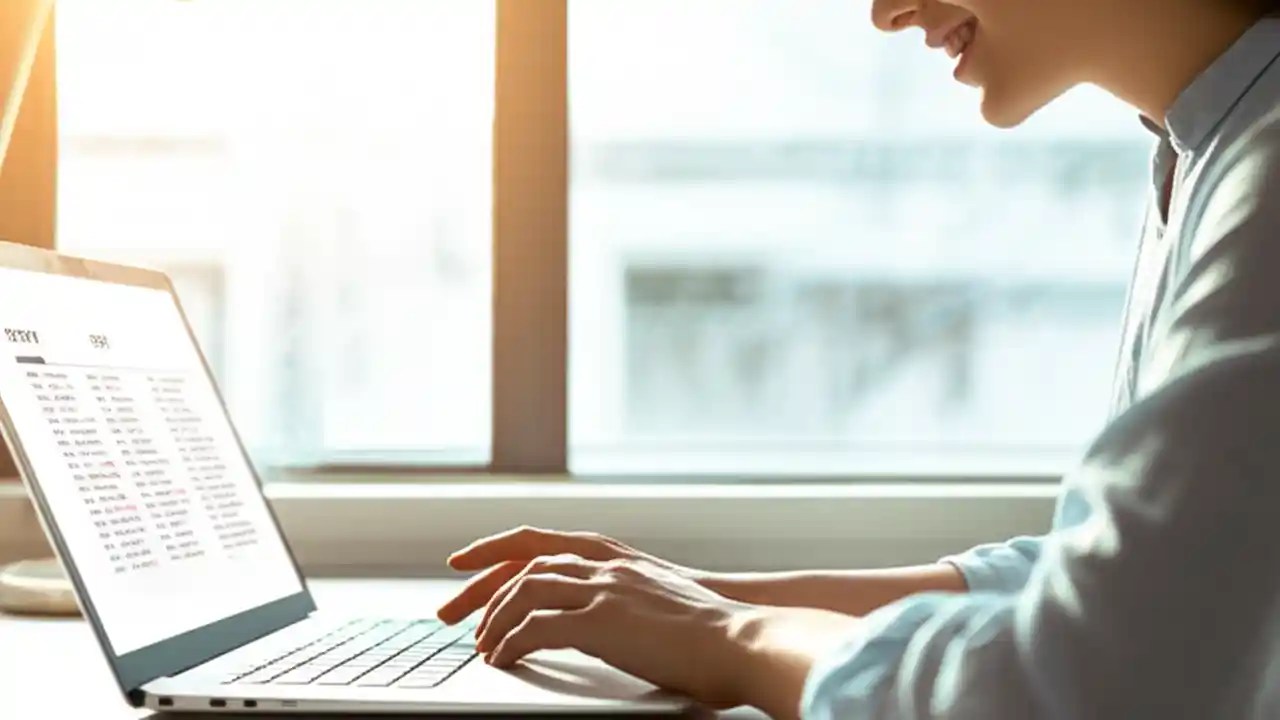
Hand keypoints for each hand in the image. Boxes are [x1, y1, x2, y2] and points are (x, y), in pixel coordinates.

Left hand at [456, 554, 860, 717]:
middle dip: (479, 589)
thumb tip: (608, 624)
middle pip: (522, 563)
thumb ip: (627, 601)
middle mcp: (606, 565)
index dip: (495, 549)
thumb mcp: (661, 602)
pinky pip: (538, 628)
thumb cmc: (713, 630)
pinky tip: (503, 660)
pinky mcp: (603, 621)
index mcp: (617, 558)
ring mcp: (604, 590)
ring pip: (523, 590)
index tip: (462, 564)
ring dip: (493, 618)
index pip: (540, 541)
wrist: (744, 637)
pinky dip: (512, 642)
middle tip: (447, 614)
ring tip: (479, 645)